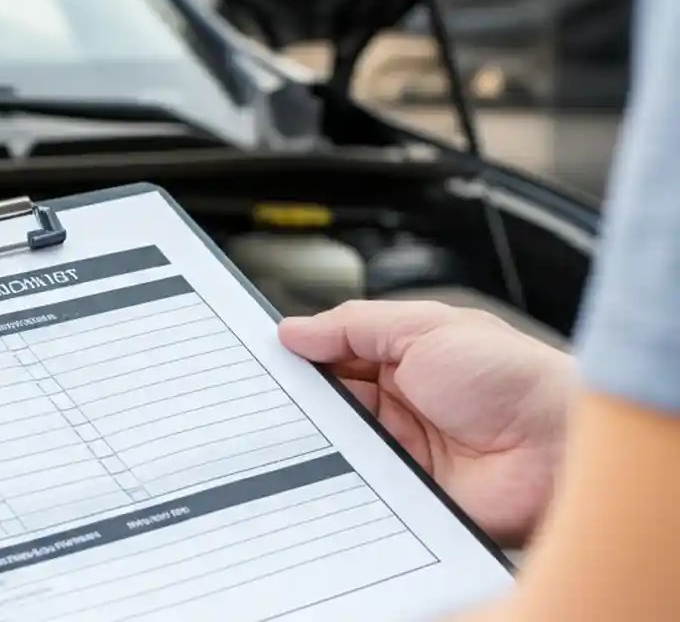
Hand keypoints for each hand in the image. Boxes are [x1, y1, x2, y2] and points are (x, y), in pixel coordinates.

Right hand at [278, 300, 572, 546]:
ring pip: (333, 445)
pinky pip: (355, 487)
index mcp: (403, 359)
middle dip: (299, 398)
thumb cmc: (512, 379)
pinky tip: (321, 467)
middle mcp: (398, 405)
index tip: (262, 358)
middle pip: (327, 403)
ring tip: (294, 428)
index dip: (299, 357)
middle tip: (268, 395)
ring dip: (316, 437)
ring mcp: (399, 451)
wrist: (558, 449)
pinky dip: (336, 480)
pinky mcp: (403, 494)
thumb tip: (295, 330)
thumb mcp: (425, 327)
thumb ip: (355, 326)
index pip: (333, 356)